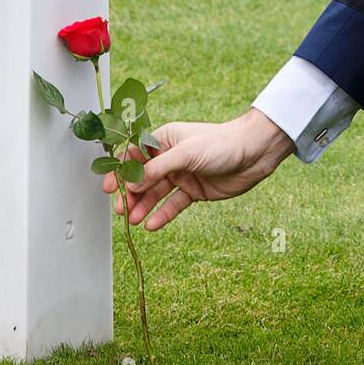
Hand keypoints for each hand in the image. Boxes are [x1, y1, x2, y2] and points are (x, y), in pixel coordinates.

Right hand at [100, 108, 294, 229]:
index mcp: (165, 139)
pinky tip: (152, 225)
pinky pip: (173, 204)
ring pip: (156, 193)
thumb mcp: (186, 153)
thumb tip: (132, 183)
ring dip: (143, 206)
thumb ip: (157, 169)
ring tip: (132, 220)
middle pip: (143, 177)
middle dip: (130, 193)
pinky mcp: (194, 191)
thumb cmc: (222, 143)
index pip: (135, 155)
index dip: (120, 171)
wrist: (254, 153)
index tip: (109, 186)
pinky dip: (162, 214)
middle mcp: (171, 157)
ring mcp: (182, 175)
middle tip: (120, 209)